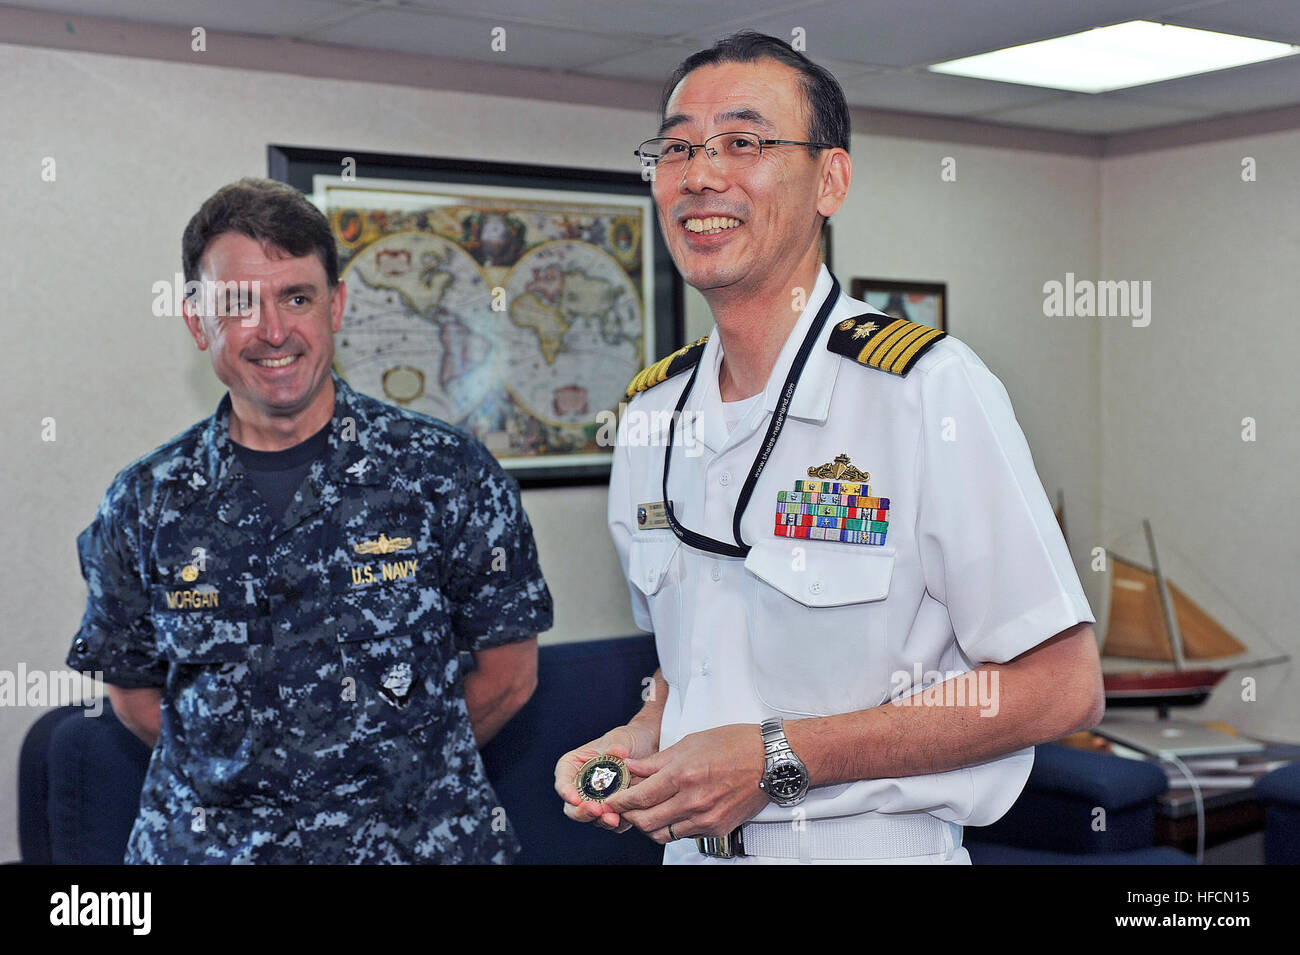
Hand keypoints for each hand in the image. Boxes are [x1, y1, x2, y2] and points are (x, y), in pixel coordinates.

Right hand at [554, 724, 657, 831]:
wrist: (646, 749)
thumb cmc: (626, 740)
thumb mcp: (620, 738)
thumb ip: (616, 745)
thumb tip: (617, 751)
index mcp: (574, 766)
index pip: (563, 780)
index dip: (566, 791)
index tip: (574, 798)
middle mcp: (581, 787)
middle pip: (572, 806)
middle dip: (582, 812)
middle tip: (596, 810)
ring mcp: (595, 801)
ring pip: (591, 818)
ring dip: (601, 820)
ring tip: (612, 818)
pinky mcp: (611, 811)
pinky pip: (610, 822)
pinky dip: (616, 823)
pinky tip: (623, 818)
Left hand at [604, 723, 768, 844]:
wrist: (770, 760)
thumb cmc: (735, 744)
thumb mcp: (690, 743)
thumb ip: (657, 761)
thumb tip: (632, 767)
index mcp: (683, 775)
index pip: (639, 797)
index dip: (620, 801)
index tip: (611, 799)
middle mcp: (693, 800)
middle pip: (646, 821)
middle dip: (629, 816)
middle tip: (625, 807)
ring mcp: (706, 818)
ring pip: (663, 834)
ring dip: (650, 824)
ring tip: (648, 810)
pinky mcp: (717, 829)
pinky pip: (684, 835)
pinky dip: (673, 826)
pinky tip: (674, 812)